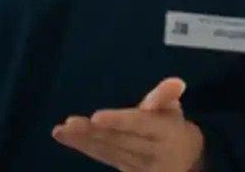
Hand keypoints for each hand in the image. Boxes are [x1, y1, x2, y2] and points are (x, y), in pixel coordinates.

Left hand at [52, 78, 204, 171]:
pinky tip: (63, 136)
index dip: (118, 121)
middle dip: (93, 133)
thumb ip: (166, 96)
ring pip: (106, 151)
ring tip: (61, 130)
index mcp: (163, 133)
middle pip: (118, 141)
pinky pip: (100, 156)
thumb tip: (176, 82)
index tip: (96, 117)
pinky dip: (81, 145)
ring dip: (81, 141)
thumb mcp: (173, 111)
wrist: (184, 164)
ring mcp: (135, 164)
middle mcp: (149, 151)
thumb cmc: (171, 129)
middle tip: (71, 123)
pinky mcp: (123, 168)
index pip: (139, 125)